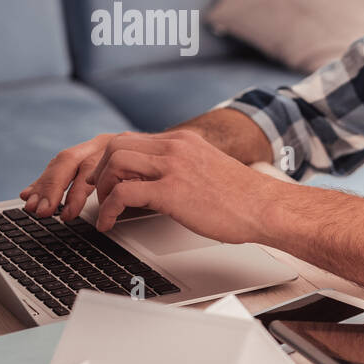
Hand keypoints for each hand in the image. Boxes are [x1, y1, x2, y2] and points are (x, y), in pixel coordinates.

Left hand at [24, 129, 275, 243]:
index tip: (102, 184)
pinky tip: (110, 224)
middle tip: (94, 198)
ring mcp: (173, 166)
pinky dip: (108, 210)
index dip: (107, 163)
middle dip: (95, 173)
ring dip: (99, 189)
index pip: (129, 139)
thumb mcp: (208, 172)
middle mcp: (175, 147)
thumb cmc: (244, 200)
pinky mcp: (173, 190)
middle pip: (113, 145)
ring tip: (102, 210)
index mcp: (183, 141)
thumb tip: (157, 186)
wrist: (268, 208)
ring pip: (113, 163)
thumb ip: (182, 170)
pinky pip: (122, 194)